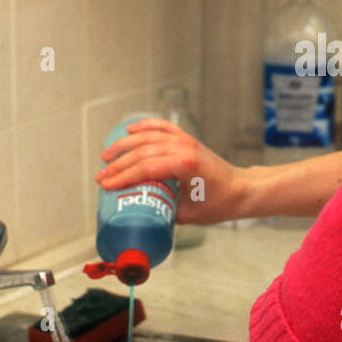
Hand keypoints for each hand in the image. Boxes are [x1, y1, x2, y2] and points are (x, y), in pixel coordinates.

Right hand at [94, 118, 245, 225]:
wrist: (241, 189)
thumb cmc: (219, 203)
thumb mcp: (187, 215)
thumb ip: (162, 210)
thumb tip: (137, 211)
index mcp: (185, 165)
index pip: (146, 168)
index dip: (123, 178)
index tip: (106, 186)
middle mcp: (184, 148)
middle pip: (142, 152)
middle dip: (118, 165)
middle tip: (101, 177)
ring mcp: (185, 140)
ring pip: (148, 137)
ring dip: (124, 145)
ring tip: (106, 155)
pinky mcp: (187, 138)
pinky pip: (162, 127)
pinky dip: (145, 126)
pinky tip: (130, 130)